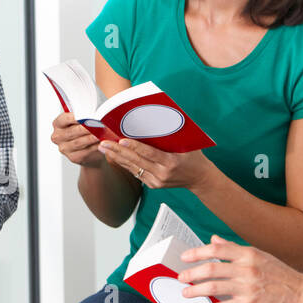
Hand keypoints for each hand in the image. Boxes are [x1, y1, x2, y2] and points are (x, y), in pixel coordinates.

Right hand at [50, 112, 103, 165]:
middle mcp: (58, 136)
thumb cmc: (83, 131)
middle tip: (97, 124)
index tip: (86, 116)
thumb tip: (94, 116)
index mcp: (58, 124)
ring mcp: (65, 148)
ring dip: (91, 138)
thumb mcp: (81, 121)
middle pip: (73, 131)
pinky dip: (94, 147)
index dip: (76, 117)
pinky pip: (85, 151)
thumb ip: (84, 118)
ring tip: (101, 134)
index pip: (65, 119)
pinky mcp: (73, 157)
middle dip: (86, 128)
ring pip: (79, 142)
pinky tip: (101, 143)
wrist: (87, 147)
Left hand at [99, 138, 215, 190]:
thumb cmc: (194, 156)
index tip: (121, 140)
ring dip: (116, 157)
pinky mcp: (152, 185)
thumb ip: (173, 134)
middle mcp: (162, 174)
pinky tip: (114, 156)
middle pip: (136, 161)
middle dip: (118, 151)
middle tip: (104, 143)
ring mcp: (156, 181)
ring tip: (103, 148)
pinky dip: (124, 163)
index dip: (135, 147)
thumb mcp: (188, 143)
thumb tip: (157, 117)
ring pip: (133, 167)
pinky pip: (135, 172)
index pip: (149, 153)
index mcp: (171, 162)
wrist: (199, 178)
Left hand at [176, 235, 302, 302]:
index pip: (216, 249)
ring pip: (213, 287)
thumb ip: (234, 248)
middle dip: (191, 273)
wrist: (302, 293)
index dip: (196, 252)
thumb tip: (213, 238)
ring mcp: (248, 287)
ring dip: (195, 290)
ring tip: (185, 293)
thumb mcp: (260, 255)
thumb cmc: (281, 275)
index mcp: (249, 254)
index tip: (184, 257)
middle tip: (181, 278)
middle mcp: (247, 268)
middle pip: (211, 268)